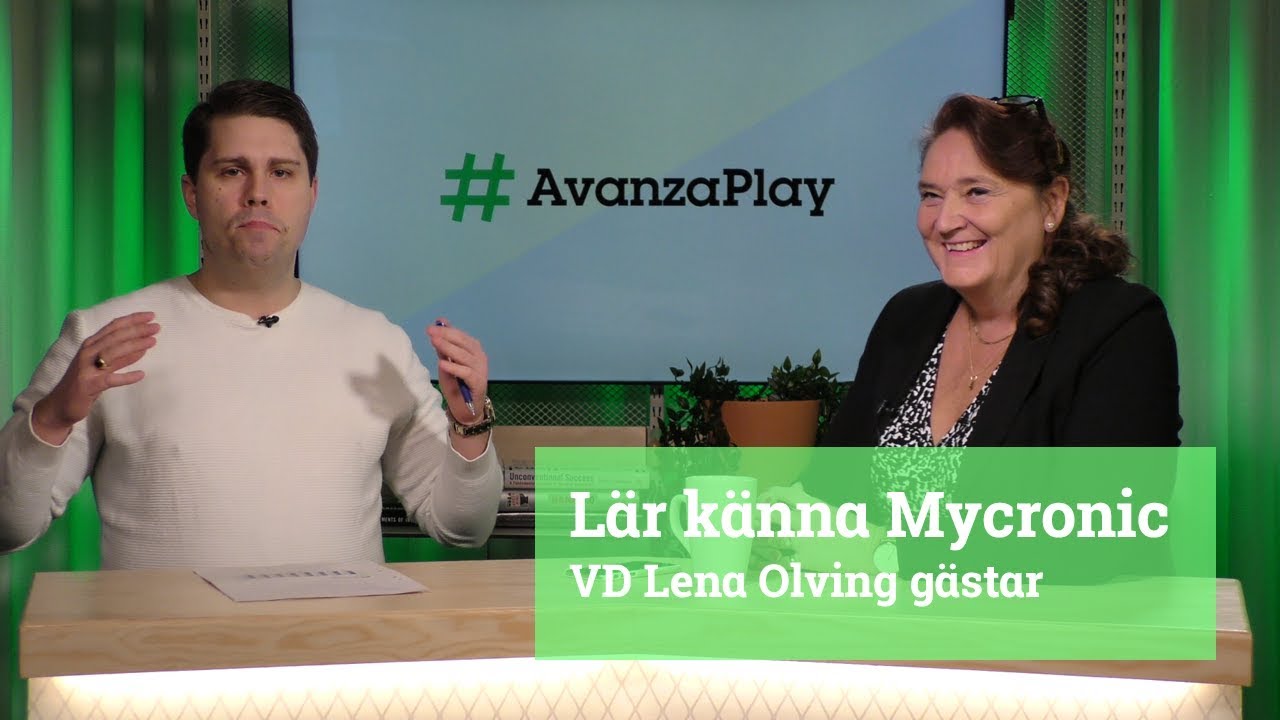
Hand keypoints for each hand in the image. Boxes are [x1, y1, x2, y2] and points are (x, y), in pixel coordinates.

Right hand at [31, 312, 159, 444]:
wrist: (60, 404)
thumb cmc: (85, 382)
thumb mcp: (101, 366)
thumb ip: (118, 356)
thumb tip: (141, 348)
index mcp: (90, 344)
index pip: (113, 326)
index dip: (132, 319)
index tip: (151, 315)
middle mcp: (87, 352)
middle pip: (115, 337)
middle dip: (137, 330)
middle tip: (156, 327)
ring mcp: (86, 368)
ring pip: (113, 353)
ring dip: (134, 346)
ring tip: (152, 342)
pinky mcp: (89, 385)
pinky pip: (110, 379)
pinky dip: (126, 377)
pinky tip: (141, 375)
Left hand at [426, 318, 488, 423]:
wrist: (467, 409)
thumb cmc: (457, 385)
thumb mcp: (447, 364)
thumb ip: (444, 349)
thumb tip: (437, 329)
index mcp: (474, 350)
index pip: (461, 336)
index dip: (447, 330)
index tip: (432, 326)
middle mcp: (479, 357)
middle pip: (463, 343)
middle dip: (446, 335)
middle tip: (431, 331)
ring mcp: (481, 370)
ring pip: (464, 356)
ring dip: (448, 348)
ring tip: (435, 342)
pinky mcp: (478, 382)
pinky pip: (466, 373)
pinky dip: (454, 367)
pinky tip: (442, 363)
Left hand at [750, 482, 884, 573]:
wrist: (871, 550)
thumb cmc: (851, 528)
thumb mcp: (829, 509)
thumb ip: (808, 500)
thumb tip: (795, 489)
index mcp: (812, 505)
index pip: (781, 493)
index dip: (766, 496)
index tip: (760, 502)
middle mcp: (805, 521)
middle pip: (769, 515)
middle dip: (756, 518)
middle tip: (747, 521)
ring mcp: (804, 542)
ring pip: (771, 539)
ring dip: (759, 540)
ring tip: (751, 541)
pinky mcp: (806, 561)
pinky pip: (781, 562)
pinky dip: (770, 563)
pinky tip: (763, 563)